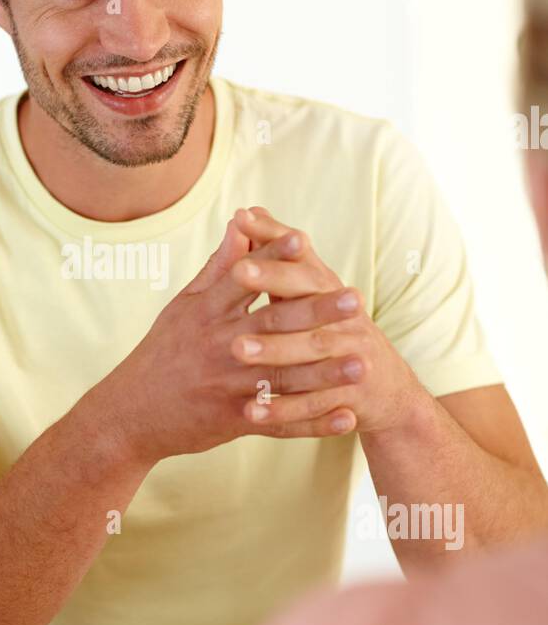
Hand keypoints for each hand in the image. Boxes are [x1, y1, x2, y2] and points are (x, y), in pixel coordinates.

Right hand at [98, 213, 363, 468]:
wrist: (130, 414)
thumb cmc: (162, 352)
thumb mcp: (183, 306)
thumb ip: (218, 268)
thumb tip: (241, 225)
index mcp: (206, 313)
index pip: (243, 279)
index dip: (272, 258)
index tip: (304, 240)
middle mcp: (218, 346)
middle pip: (272, 326)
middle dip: (316, 313)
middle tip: (355, 300)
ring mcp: (226, 386)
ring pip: (283, 378)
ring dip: (325, 373)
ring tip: (363, 363)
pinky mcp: (232, 421)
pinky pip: (280, 424)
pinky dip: (314, 423)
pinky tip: (346, 417)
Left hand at [227, 206, 423, 436]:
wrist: (386, 390)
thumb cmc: (335, 329)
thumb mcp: (310, 290)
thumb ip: (277, 254)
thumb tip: (247, 213)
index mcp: (329, 290)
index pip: (301, 258)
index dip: (274, 240)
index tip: (241, 220)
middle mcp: (344, 318)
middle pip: (307, 298)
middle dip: (273, 284)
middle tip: (237, 274)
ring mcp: (352, 357)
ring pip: (312, 350)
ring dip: (275, 349)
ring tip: (237, 348)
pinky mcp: (351, 397)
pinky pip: (313, 404)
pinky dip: (284, 409)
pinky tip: (250, 411)